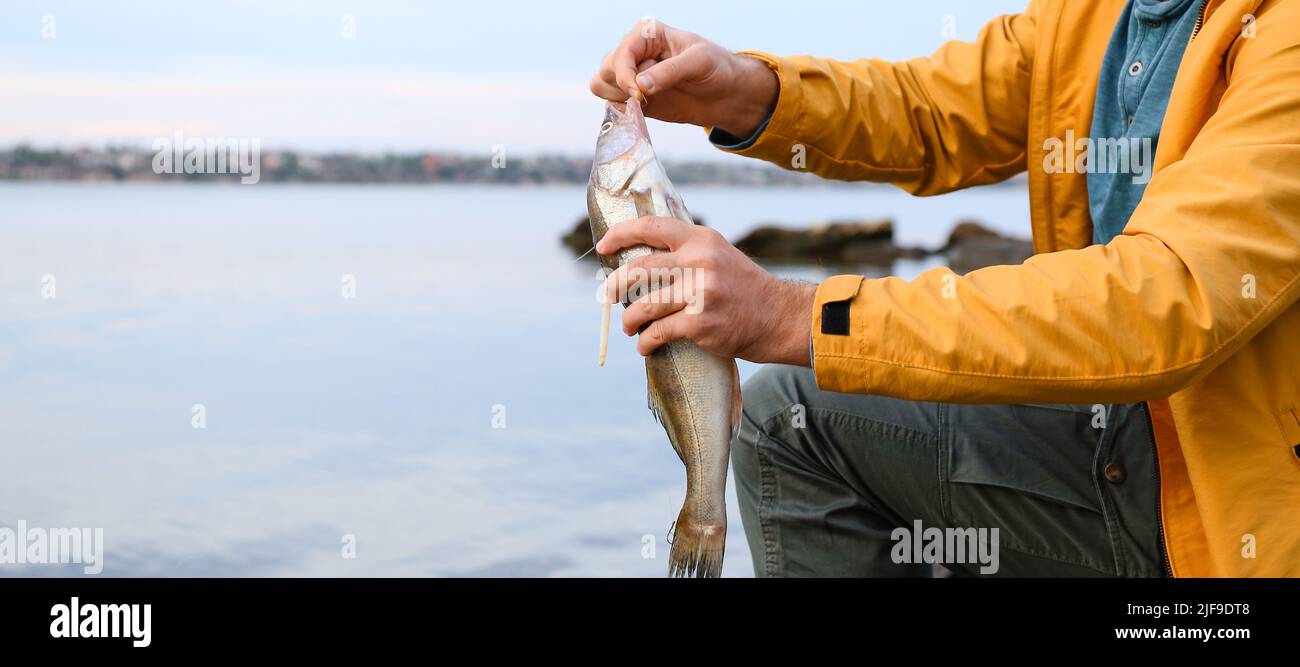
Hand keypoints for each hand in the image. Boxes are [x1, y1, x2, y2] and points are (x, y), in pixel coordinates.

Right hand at [589, 19, 777, 137]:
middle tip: (644, 99)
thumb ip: (669, 72)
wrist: (727, 94)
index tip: (639, 92)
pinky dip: (621, 110)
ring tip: (646, 101)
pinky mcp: (635, 97)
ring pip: (603, 84)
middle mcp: (636, 52)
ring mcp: (633, 75)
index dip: (625, 73)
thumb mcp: (699, 63)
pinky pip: (613, 103)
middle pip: (606, 68)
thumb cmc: (717, 68)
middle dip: (621, 86)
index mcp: (648, 33)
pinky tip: (643, 110)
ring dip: (619, 97)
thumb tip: (639, 86)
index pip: (622, 52)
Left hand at [597, 217, 815, 364]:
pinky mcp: (700, 323)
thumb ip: (686, 252)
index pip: (651, 227)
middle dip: (616, 286)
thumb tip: (639, 262)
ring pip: (644, 305)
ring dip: (629, 319)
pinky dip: (646, 342)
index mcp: (701, 239)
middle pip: (639, 270)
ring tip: (629, 326)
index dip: (620, 235)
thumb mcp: (718, 255)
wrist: (778, 317)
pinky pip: (658, 332)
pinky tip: (645, 345)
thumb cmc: (742, 289)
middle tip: (609, 295)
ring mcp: (699, 293)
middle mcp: (699, 262)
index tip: (602, 247)